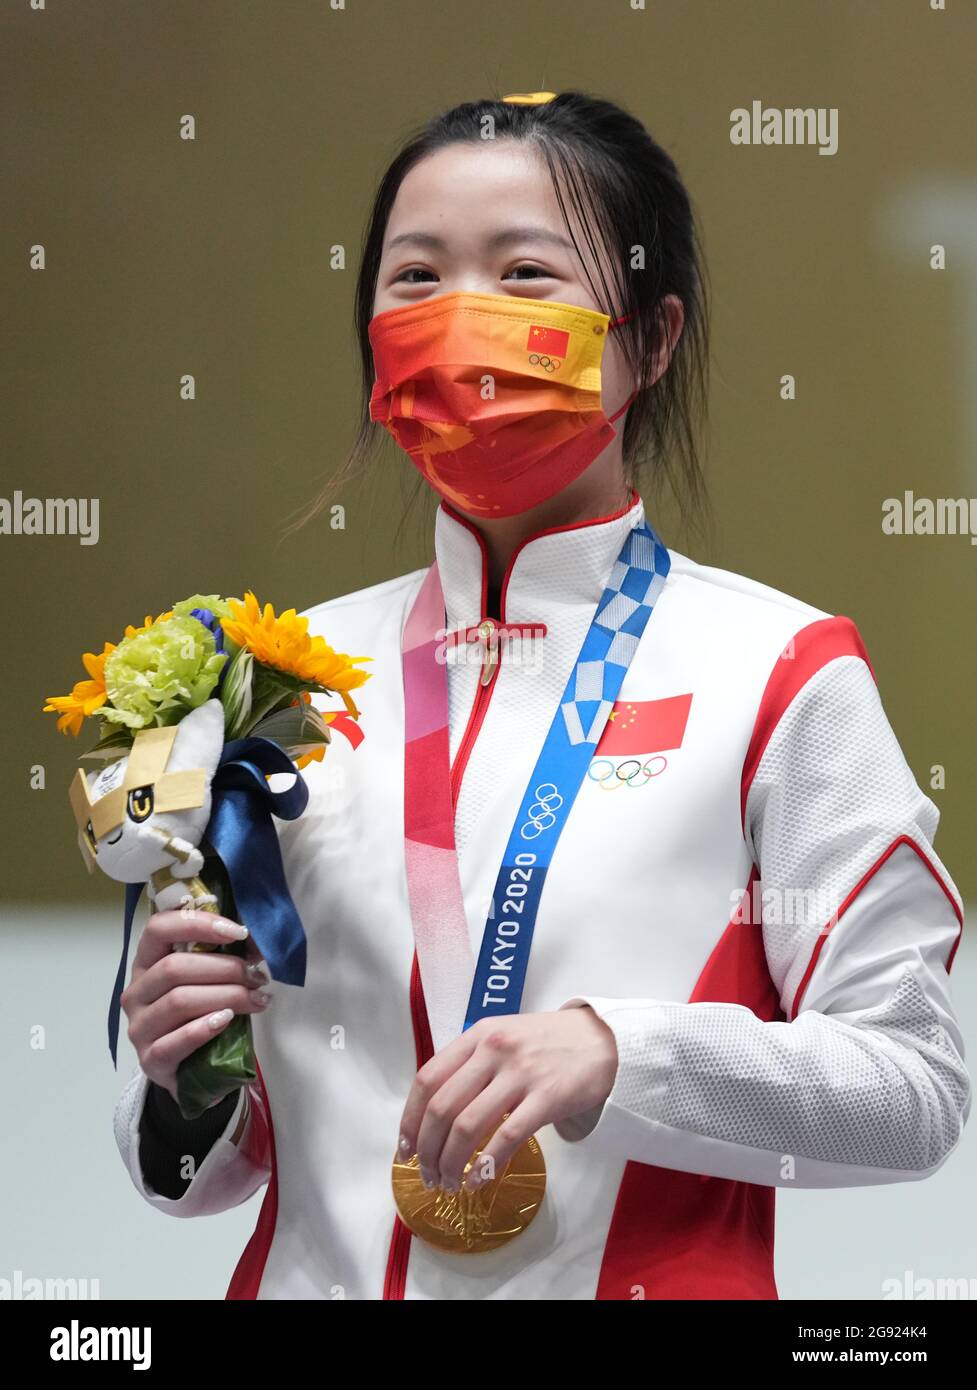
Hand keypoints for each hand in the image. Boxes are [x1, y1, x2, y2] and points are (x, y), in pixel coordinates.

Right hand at [120, 908, 271, 1103]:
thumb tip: (255, 941)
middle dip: (225, 968)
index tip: (237, 932)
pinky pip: (175, 1040)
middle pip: (174, 967)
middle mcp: (136, 992)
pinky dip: (204, 1027)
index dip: (197, 923)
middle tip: (257, 977)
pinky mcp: (149, 1060)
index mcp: (147, 963)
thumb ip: (221, 957)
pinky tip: (226, 1020)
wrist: (194, 1071)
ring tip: (256, 999)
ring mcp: (139, 1027)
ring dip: (226, 996)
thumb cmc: (202, 1015)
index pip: (158, 929)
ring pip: (178, 1001)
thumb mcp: (206, 981)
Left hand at [396, 1006, 617, 1192]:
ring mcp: (520, 1073)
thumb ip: (470, 1064)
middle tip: (428, 1175)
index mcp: (476, 1036)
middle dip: (428, 1151)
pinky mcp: (547, 1097)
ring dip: (451, 1163)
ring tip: (450, 1183)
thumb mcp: (502, 1037)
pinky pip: (507, 1137)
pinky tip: (478, 1181)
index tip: (405, 1149)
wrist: (602, 1040)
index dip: (410, 1120)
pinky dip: (486, 1166)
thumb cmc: (547, 1043)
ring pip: (467, 1127)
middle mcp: (493, 1051)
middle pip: (442, 1108)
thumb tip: (434, 1112)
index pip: (427, 1080)